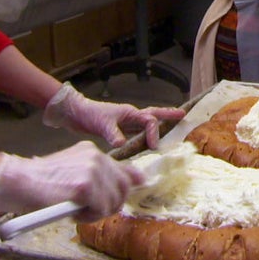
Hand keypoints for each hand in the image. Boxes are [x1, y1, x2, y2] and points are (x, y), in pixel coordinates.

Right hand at [0, 141, 145, 222]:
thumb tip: (141, 180)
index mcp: (93, 152)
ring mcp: (92, 171)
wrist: (16, 182)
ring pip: (113, 202)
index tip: (117, 198)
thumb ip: (104, 173)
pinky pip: (100, 210)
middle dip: (110, 204)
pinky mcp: (84, 187)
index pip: (126, 172)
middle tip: (88, 209)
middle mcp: (96, 157)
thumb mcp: (74, 170)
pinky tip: (72, 212)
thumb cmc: (41, 181)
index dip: (124, 190)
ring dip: (97, 212)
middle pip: (124, 189)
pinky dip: (88, 217)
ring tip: (76, 210)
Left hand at [42, 83, 184, 147]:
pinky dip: (146, 136)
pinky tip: (149, 143)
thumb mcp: (101, 125)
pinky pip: (138, 132)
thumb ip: (114, 134)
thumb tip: (123, 145)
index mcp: (130, 113)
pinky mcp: (121, 129)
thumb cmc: (89, 115)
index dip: (154, 133)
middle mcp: (131, 116)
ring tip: (173, 126)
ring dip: (160, 124)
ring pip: (148, 122)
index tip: (154, 146)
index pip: (149, 121)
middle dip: (169, 114)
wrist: (75, 113)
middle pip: (154, 114)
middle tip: (183, 115)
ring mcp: (127, 122)